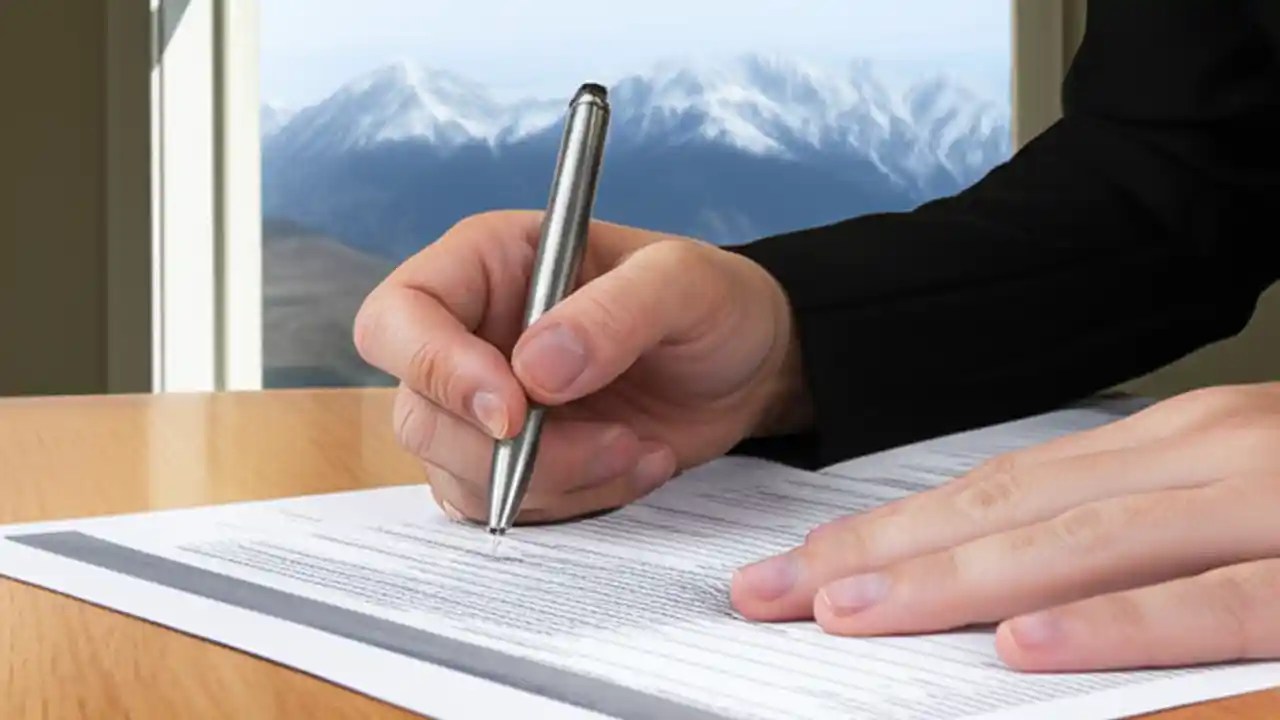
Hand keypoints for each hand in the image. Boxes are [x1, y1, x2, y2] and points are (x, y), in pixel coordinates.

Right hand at [354, 210, 810, 524]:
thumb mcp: (683, 283)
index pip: (400, 317)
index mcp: (488, 265)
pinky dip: (576, 502)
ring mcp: (488, 407)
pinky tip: (638, 464)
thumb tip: (533, 369)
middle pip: (419, 412)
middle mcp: (472, 335)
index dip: (436, 369)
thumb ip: (614, 312)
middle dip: (514, 451)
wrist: (749, 368)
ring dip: (557, 480)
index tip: (515, 412)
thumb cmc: (712, 302)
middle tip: (615, 440)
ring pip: (458, 474)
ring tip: (640, 447)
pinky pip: (506, 507)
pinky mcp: (516, 463)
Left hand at [730, 382, 1279, 671]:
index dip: (885, 531)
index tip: (791, 572)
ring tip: (847, 614)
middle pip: (1007, 512)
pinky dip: (1121, 626)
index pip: (992, 492)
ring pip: (1087, 545)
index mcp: (1167, 445)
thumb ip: (1116, 540)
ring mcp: (1273, 503)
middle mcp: (1205, 455)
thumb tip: (997, 595)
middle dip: (879, 558)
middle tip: (768, 595)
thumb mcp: (1211, 508)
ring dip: (956, 584)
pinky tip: (1027, 649)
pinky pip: (1217, 601)